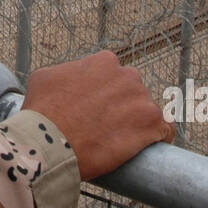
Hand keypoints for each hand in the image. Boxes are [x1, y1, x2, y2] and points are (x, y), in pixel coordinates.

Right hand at [22, 50, 173, 180]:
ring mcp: (141, 100)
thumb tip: (70, 78)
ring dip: (137, 124)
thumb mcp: (46, 77)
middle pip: (131, 92)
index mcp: (104, 62)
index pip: (113, 77)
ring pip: (146, 111)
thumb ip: (67, 72)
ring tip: (118, 142)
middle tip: (105, 128)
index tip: (97, 109)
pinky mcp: (151, 124)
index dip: (105, 95)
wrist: (48, 144)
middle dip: (122, 107)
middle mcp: (127, 75)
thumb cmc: (42, 112)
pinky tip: (149, 146)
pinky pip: (165, 130)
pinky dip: (159, 137)